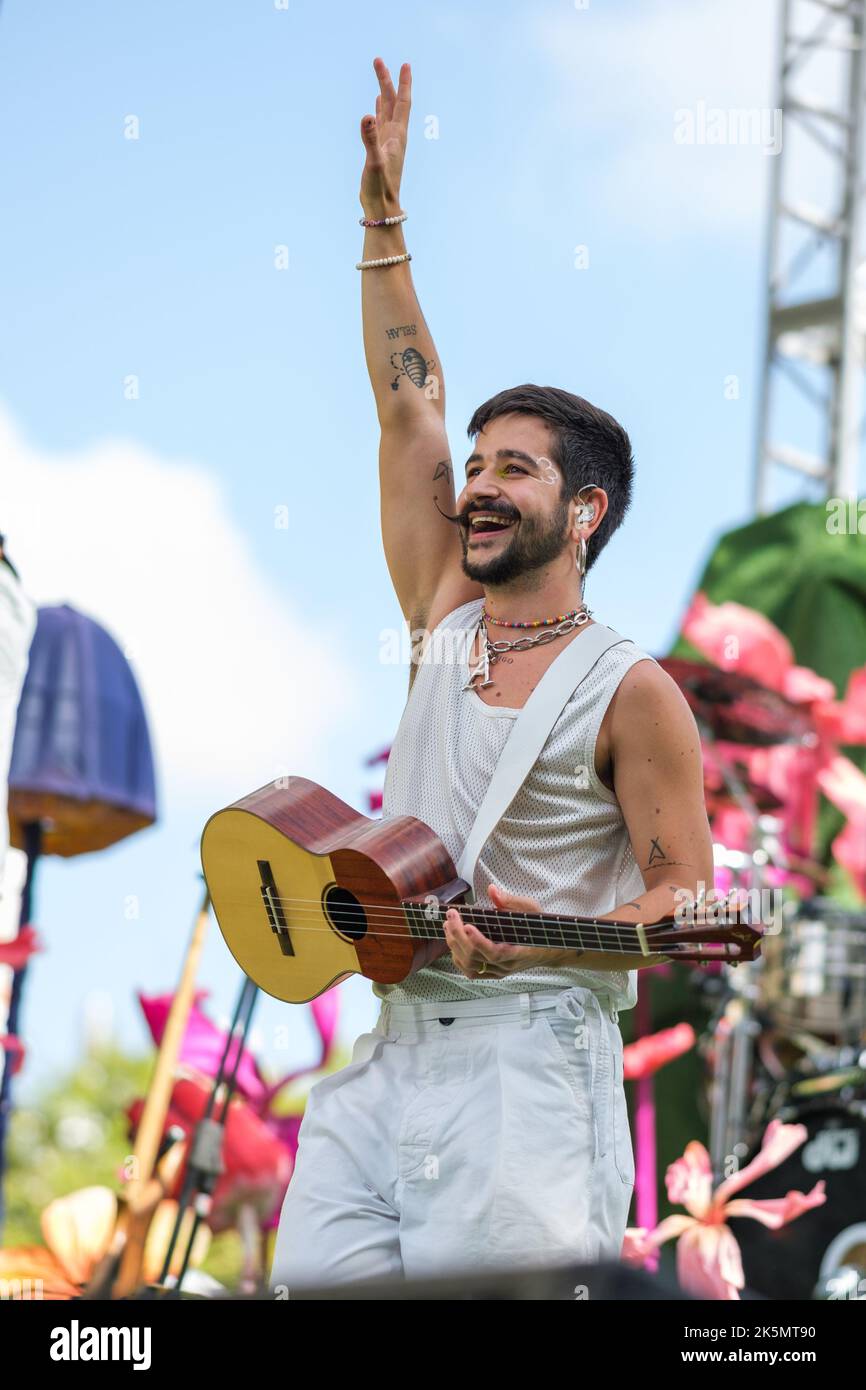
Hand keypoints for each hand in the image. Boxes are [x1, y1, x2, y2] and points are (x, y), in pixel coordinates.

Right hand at [360, 58, 410, 213]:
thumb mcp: (374, 161)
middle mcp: (395, 136)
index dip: (403, 83)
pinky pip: (381, 124)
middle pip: (393, 102)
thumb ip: (370, 138)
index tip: (404, 64)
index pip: (403, 103)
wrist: (381, 207)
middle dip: (386, 80)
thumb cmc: (380, 187)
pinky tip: (376, 107)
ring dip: (383, 92)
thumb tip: (367, 115)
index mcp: (397, 136)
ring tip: (379, 75)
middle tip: (377, 60)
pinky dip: (379, 111)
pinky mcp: (380, 150)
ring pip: (387, 110)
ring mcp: (388, 142)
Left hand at [444, 883, 553, 979]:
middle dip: (459, 935)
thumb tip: (492, 890)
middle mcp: (507, 966)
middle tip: (451, 916)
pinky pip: (470, 971)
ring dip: (455, 945)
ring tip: (449, 925)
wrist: (548, 951)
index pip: (495, 953)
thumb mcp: (531, 910)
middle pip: (476, 957)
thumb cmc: (539, 929)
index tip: (467, 925)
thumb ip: (511, 901)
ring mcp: (498, 971)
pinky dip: (458, 957)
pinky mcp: (492, 973)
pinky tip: (454, 942)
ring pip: (470, 965)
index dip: (478, 941)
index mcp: (519, 951)